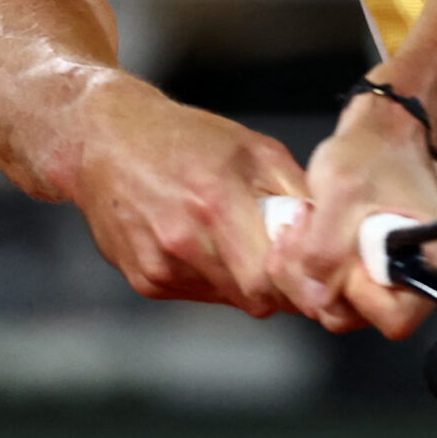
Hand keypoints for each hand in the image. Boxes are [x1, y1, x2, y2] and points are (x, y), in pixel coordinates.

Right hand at [70, 79, 309, 317]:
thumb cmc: (185, 138)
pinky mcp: (142, 279)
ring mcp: (159, 264)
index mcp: (216, 200)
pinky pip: (198, 295)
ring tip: (238, 239)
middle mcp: (182, 238)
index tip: (311, 269)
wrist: (103, 140)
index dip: (299, 282)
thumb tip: (333, 236)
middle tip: (284, 259)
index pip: (271, 279)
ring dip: (245, 280)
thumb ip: (296, 193)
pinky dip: (213, 277)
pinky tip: (202, 242)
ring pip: (229, 299)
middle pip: (254, 298)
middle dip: (279, 286)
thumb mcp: (252, 147)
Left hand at [274, 94, 436, 339]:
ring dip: (309, 274)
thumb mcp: (342, 193)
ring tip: (303, 229)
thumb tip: (316, 295)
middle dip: (322, 283)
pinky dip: (311, 268)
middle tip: (304, 237)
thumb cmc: (372, 151)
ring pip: (342, 306)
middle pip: (363, 317)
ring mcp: (393, 276)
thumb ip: (327, 249)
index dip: (357, 293)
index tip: (342, 252)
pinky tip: (306, 233)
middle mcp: (422, 277)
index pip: (394, 318)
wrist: (378, 129)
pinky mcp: (370, 269)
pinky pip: (336, 290)